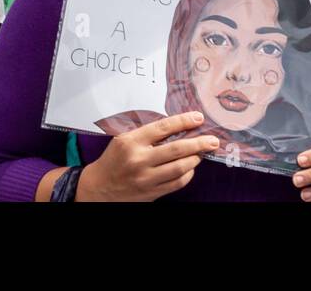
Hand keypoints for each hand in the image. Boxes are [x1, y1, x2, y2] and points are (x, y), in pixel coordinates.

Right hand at [76, 111, 218, 201]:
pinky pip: (176, 183)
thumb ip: (147, 134)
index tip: (198, 118)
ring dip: (195, 159)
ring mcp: (146, 178)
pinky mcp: (151, 193)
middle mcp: (139, 159)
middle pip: (176, 149)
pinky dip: (188, 174)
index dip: (183, 121)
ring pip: (180, 167)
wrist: (98, 188)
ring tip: (203, 152)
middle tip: (212, 140)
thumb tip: (177, 127)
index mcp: (131, 141)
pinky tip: (191, 168)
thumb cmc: (113, 160)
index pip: (163, 128)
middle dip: (199, 143)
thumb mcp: (124, 140)